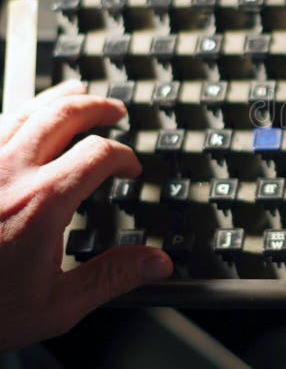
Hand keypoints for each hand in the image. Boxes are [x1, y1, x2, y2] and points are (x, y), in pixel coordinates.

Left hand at [0, 82, 172, 349]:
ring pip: (24, 111)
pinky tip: (21, 116)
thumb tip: (156, 263)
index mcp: (40, 203)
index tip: (130, 167)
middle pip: (62, 115)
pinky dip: (16, 114)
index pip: (98, 154)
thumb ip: (112, 277)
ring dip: (56, 99)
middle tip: (113, 109)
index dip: (123, 155)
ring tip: (74, 92)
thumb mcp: (56, 306)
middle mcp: (7, 174)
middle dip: (95, 107)